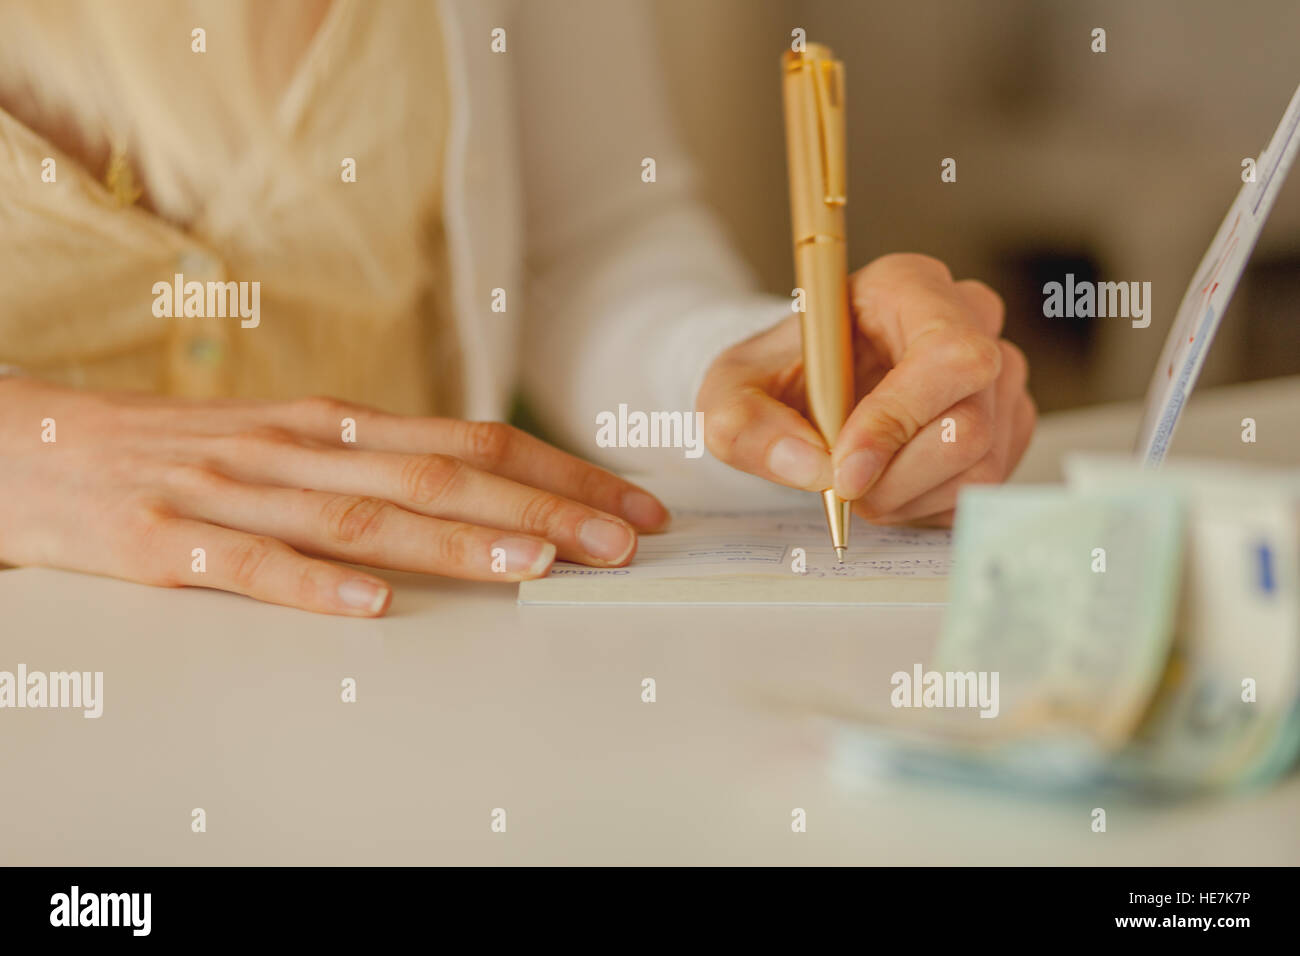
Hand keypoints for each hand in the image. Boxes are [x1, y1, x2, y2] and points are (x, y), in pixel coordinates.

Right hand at [0, 378, 668, 615]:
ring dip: (458, 541)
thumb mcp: (290, 442)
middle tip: (622, 542)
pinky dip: (315, 584)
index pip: (471, 441)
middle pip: (443, 476)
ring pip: (365, 517)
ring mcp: (237, 491)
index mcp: (336, 426)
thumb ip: (374, 465)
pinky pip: (251, 565)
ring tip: (536, 564)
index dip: (558, 472)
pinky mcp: (170, 541)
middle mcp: (302, 449)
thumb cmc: (179, 450)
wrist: (37, 447)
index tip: (627, 505)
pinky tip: (372, 607)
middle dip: (543, 509)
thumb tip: (476, 491)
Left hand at [697, 253, 1034, 526]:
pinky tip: (887, 485)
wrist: (800, 390)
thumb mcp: (729, 393)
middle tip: (840, 485)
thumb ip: (748, 425)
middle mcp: (970, 321)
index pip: (947, 354)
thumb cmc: (774, 376)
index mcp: (909, 286)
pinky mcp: (1006, 426)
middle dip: (895, 476)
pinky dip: (925, 505)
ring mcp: (997, 377)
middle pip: (968, 424)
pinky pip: (981, 490)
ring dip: (906, 497)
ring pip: (980, 466)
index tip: (844, 470)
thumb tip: (809, 466)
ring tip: (858, 482)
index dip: (899, 422)